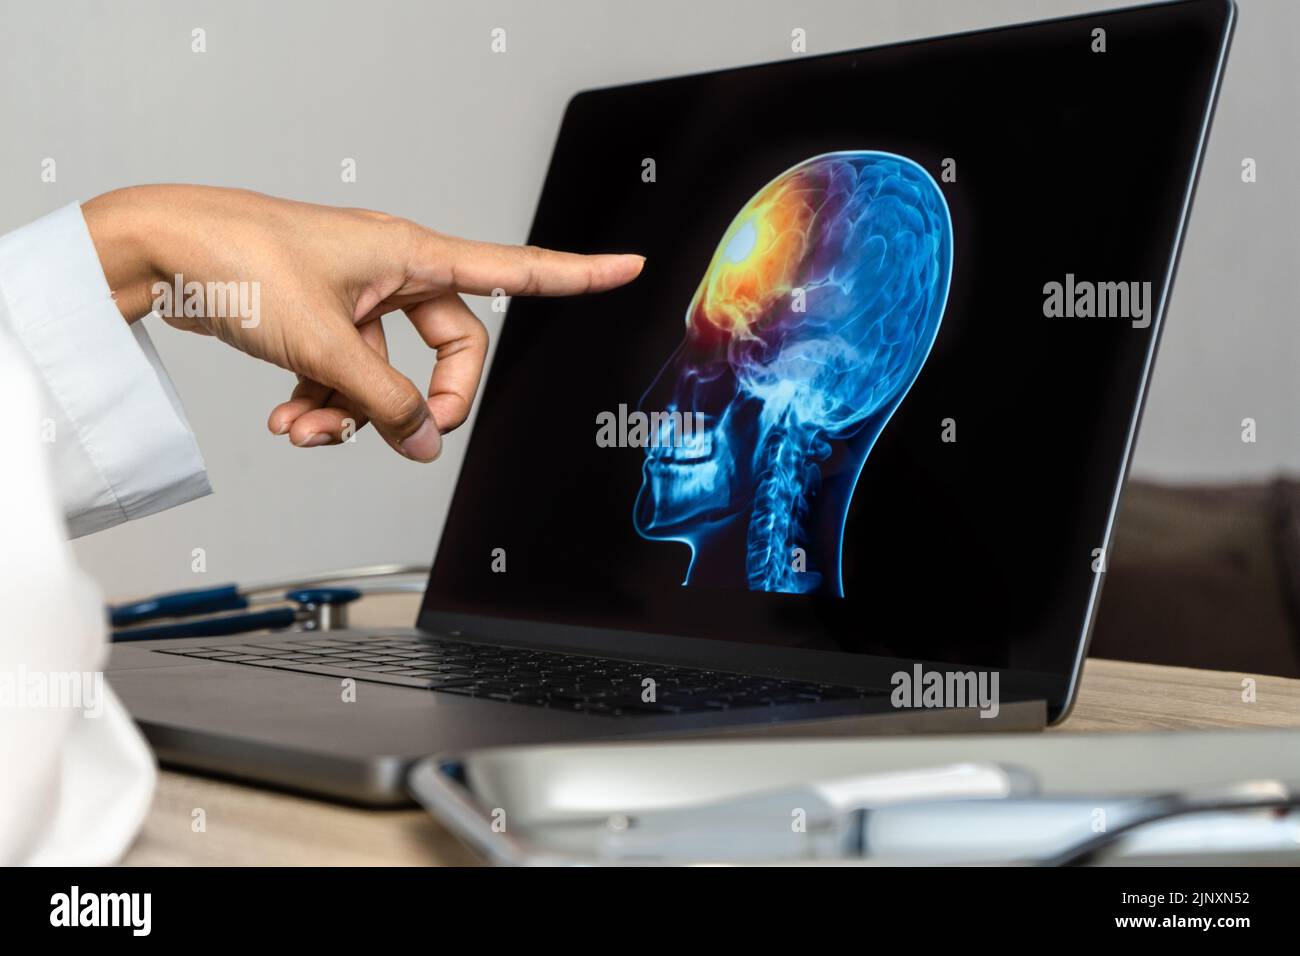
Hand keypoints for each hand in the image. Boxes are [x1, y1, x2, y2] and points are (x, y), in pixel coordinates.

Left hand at [82, 185, 642, 460]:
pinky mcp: (324, 319)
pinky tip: (285, 420)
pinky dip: (322, 406)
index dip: (576, 273)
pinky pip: (347, 376)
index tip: (629, 266)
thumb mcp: (324, 344)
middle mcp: (393, 272)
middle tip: (405, 434)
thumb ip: (383, 403)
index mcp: (411, 253)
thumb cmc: (241, 264)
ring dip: (351, 415)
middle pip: (451, 348)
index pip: (515, 267)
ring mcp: (357, 298)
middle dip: (422, 401)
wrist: (160, 251)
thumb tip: (427, 445)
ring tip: (301, 430)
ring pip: (387, 375)